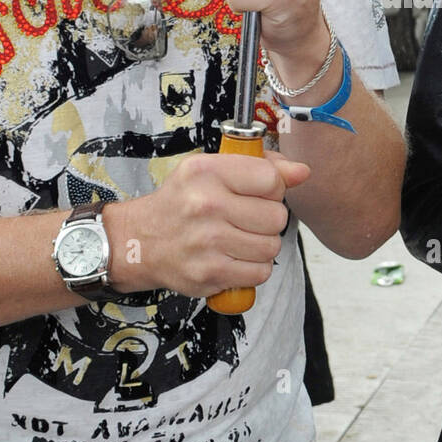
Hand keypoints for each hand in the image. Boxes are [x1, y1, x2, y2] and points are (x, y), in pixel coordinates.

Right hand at [106, 149, 310, 298]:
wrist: (139, 242)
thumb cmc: (182, 203)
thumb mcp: (212, 171)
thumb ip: (261, 167)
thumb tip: (302, 172)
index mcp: (207, 172)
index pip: (271, 180)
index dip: (274, 189)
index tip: (259, 194)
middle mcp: (206, 205)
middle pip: (277, 216)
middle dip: (269, 220)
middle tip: (247, 219)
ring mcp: (207, 242)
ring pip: (272, 247)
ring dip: (263, 245)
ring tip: (240, 239)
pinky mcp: (209, 274)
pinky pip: (260, 273)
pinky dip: (253, 268)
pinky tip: (235, 258)